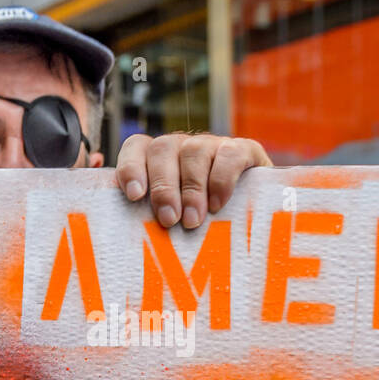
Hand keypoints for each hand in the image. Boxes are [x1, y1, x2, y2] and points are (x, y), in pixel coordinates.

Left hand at [116, 133, 271, 229]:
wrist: (254, 220)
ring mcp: (212, 145)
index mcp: (158, 159)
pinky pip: (229, 154)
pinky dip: (221, 180)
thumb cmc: (202, 226)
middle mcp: (183, 147)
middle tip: (169, 220)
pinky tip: (218, 205)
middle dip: (163, 187)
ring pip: (193, 151)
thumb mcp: (174, 221)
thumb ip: (148, 219)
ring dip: (192, 188)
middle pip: (163, 149)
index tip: (135, 195)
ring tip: (193, 221)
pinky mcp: (244, 150)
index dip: (131, 167)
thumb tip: (124, 234)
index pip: (136, 147)